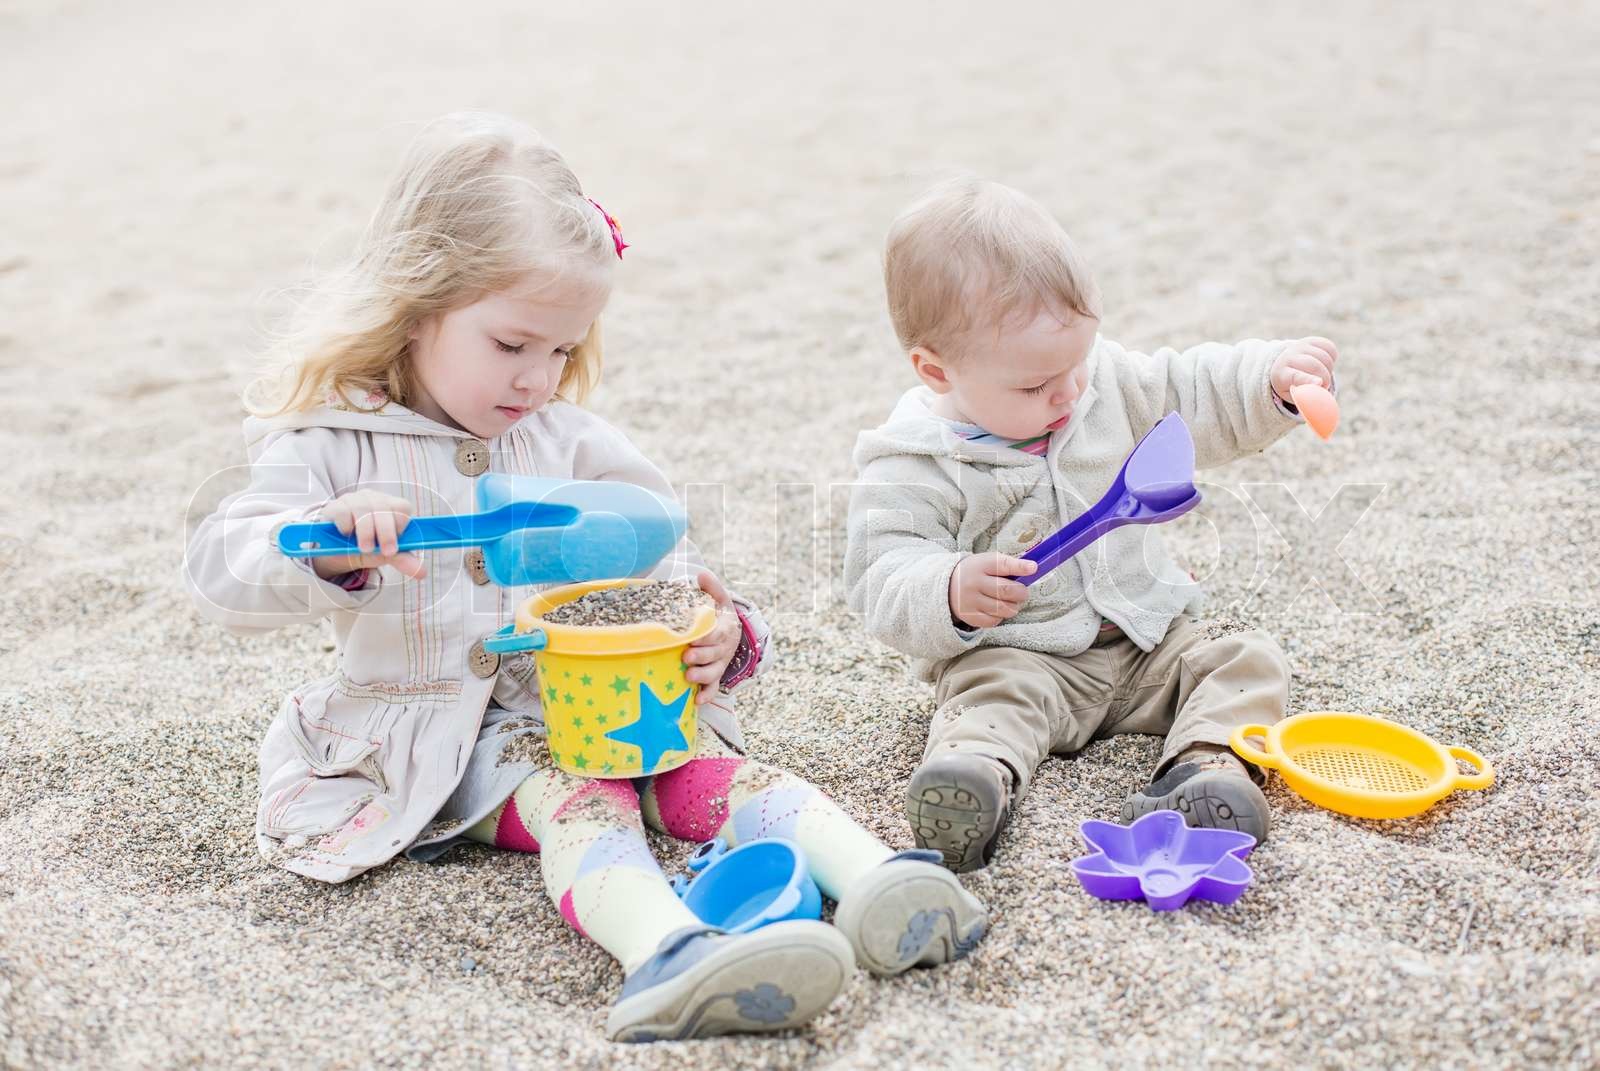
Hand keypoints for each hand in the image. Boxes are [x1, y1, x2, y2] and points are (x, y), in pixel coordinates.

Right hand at [308, 490, 426, 580]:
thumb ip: (402, 559)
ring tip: (365, 549)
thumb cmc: (367, 545)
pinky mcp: (335, 506)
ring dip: (366, 531)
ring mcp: (353, 500)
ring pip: (363, 509)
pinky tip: (346, 534)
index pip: (402, 507)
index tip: (397, 544)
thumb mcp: (385, 553)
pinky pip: (342, 512)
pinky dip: (346, 526)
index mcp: (391, 507)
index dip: (401, 524)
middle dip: (386, 532)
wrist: (338, 549)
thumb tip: (421, 573)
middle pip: (383, 507)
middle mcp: (374, 499)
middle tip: (386, 552)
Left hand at [683, 570, 739, 691]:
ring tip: (688, 677)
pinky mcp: (715, 676)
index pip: (717, 633)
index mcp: (724, 629)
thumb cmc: (720, 615)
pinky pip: (714, 688)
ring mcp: (720, 664)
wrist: (732, 632)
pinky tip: (696, 701)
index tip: (693, 637)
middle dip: (701, 656)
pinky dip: (707, 695)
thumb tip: (701, 574)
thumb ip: (712, 587)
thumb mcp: (720, 599)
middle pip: (714, 654)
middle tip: (686, 656)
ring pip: (714, 672)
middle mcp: (723, 648)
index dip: (706, 637)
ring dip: (702, 676)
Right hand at [949, 552, 1036, 629]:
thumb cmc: (977, 573)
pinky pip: (995, 620)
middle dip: (1021, 592)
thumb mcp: (987, 562)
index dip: (1020, 567)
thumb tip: (1033, 570)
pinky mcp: (971, 616)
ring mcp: (971, 601)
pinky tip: (998, 609)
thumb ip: (1008, 565)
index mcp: (980, 565)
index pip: (1002, 565)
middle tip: (1022, 592)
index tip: (1033, 568)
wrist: (948, 586)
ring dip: (1014, 606)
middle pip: (1006, 590)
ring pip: (1004, 609)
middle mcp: (974, 583)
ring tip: (1011, 601)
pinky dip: (1002, 616)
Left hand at [1269, 336, 1338, 403]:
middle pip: (1314, 366)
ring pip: (1324, 357)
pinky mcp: (1311, 341)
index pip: (1295, 376)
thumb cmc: (1289, 385)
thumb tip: (1321, 401)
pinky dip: (1332, 358)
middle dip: (1325, 379)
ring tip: (1321, 376)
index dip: (1308, 379)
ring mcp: (1300, 346)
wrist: (1282, 363)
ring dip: (1329, 370)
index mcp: (1282, 373)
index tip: (1319, 383)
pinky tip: (1323, 364)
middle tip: (1323, 386)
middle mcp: (1289, 356)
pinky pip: (1329, 348)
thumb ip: (1305, 399)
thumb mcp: (1292, 395)